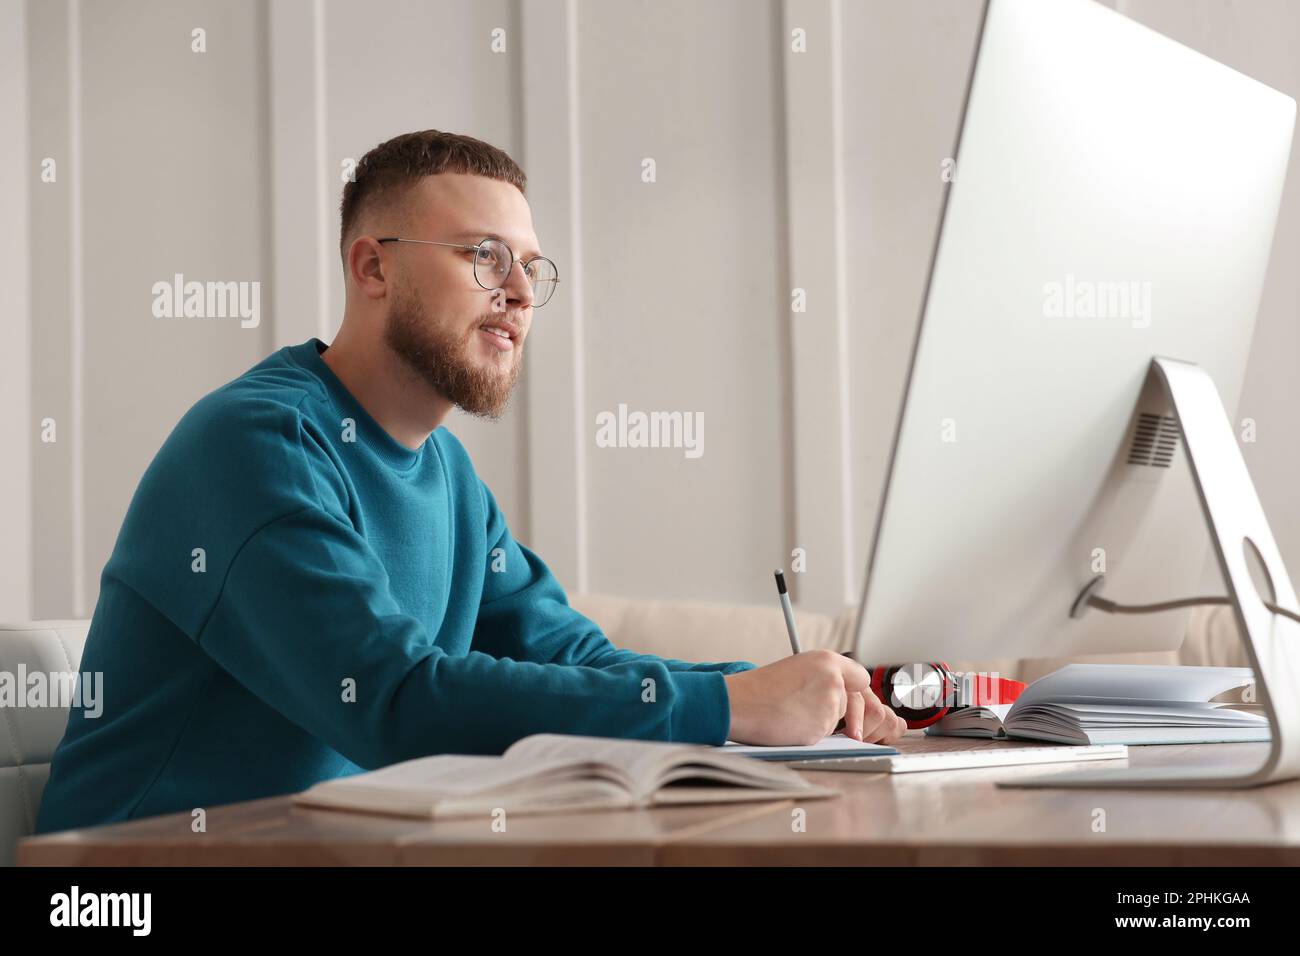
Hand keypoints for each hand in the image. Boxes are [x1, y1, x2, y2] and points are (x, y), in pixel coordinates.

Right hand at [723, 649, 907, 745]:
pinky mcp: (822, 725)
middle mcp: (833, 678)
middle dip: (856, 718)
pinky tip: (792, 725)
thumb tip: (849, 700)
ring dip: (825, 723)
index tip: (859, 705)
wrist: (739, 702)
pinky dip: (812, 735)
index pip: (861, 678)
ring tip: (795, 714)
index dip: (859, 694)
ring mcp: (829, 702)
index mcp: (827, 660)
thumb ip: (826, 679)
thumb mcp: (798, 670)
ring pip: (841, 720)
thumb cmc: (761, 689)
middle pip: (860, 703)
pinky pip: (826, 736)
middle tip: (851, 730)